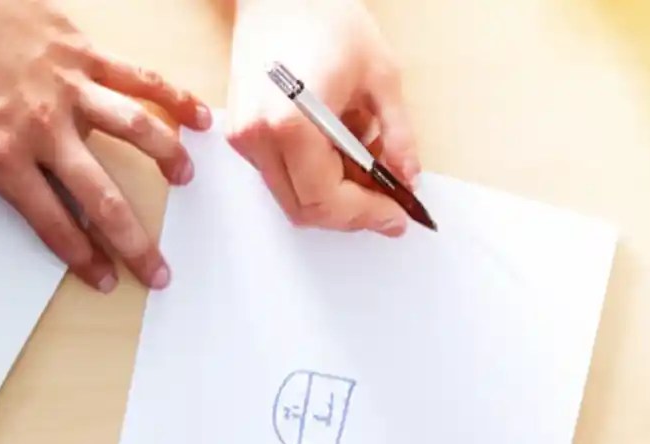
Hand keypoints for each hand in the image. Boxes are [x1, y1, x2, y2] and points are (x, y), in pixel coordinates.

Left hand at [0, 0, 212, 291]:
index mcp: (4, 155)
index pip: (53, 223)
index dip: (83, 258)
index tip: (103, 277)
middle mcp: (44, 127)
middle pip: (102, 197)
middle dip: (135, 243)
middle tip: (157, 269)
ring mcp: (70, 89)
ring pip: (133, 130)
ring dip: (166, 159)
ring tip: (183, 181)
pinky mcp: (86, 55)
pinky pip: (139, 78)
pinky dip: (173, 97)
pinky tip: (196, 116)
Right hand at [226, 0, 419, 236]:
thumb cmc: (327, 20)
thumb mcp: (381, 78)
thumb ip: (396, 136)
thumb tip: (408, 179)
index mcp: (291, 124)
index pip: (326, 199)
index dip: (366, 215)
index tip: (395, 216)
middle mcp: (258, 137)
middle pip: (305, 208)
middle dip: (350, 213)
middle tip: (388, 204)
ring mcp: (244, 137)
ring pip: (292, 196)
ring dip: (333, 193)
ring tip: (366, 163)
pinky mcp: (242, 133)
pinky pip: (281, 175)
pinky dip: (314, 175)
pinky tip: (340, 150)